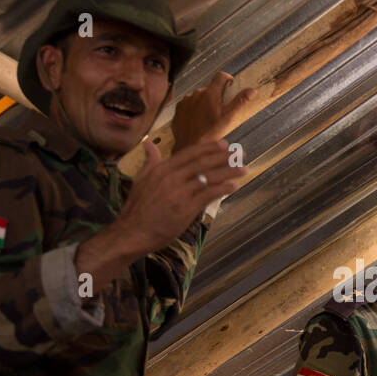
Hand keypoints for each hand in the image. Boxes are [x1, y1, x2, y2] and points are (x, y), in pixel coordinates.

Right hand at [120, 139, 243, 251]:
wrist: (133, 231)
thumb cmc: (137, 208)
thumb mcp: (141, 179)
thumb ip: (150, 161)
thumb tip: (149, 144)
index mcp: (163, 169)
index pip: (191, 153)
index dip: (209, 148)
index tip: (224, 144)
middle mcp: (172, 177)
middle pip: (203, 163)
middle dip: (224, 157)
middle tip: (240, 153)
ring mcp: (180, 192)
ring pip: (209, 177)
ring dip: (228, 172)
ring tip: (243, 169)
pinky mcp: (186, 208)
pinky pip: (208, 195)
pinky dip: (222, 189)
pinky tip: (233, 187)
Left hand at [171, 71, 256, 149]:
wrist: (189, 146)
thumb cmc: (210, 134)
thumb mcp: (228, 118)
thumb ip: (240, 102)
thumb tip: (252, 90)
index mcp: (210, 93)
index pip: (221, 76)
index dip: (228, 79)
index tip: (230, 86)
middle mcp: (197, 93)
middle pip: (210, 86)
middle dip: (217, 94)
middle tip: (221, 109)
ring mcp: (186, 100)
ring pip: (199, 95)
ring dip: (204, 101)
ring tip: (208, 117)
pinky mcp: (179, 108)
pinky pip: (189, 103)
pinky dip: (194, 108)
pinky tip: (198, 120)